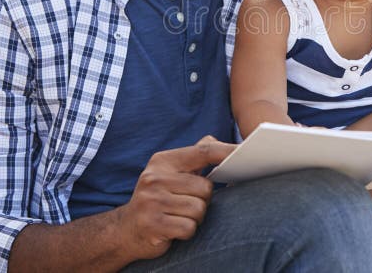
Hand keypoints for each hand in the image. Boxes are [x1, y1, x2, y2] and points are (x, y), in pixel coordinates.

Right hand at [116, 136, 235, 260]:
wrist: (126, 229)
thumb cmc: (158, 198)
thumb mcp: (170, 172)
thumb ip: (194, 156)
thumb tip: (216, 141)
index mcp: (163, 161)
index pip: (203, 152)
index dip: (226, 152)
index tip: (245, 152)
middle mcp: (155, 178)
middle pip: (205, 188)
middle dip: (202, 200)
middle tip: (186, 204)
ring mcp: (151, 201)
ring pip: (199, 209)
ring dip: (194, 217)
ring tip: (178, 215)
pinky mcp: (153, 223)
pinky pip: (189, 227)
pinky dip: (186, 231)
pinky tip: (173, 228)